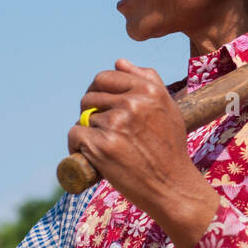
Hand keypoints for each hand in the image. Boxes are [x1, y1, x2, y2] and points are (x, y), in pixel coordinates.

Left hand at [67, 59, 219, 247]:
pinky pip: (75, 134)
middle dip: (91, 112)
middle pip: (90, 96)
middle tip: (103, 131)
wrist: (172, 186)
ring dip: (88, 132)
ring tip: (105, 148)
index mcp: (149, 90)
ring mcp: (116, 123)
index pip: (105, 77)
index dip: (99, 91)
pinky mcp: (102, 145)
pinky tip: (88, 155)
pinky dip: (76, 145)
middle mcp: (133, 102)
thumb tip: (119, 62)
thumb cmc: (170, 148)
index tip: (102, 107)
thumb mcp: (168, 108)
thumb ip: (148, 80)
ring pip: (83, 118)